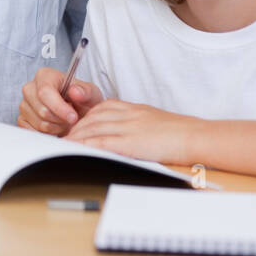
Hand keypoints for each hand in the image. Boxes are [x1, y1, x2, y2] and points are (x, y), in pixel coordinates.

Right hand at [17, 67, 102, 134]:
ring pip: (39, 124)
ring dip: (56, 128)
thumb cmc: (82, 100)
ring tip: (65, 122)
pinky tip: (56, 127)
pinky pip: (33, 132)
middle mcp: (30, 88)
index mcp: (45, 75)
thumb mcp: (91, 93)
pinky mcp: (22, 119)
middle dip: (60, 120)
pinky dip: (48, 135)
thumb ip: (85, 91)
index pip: (45, 92)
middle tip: (72, 119)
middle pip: (42, 110)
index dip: (59, 107)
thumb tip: (75, 92)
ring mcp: (24, 105)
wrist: (78, 112)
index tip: (73, 117)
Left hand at [65, 98, 198, 163]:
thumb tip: (122, 132)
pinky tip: (75, 148)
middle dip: (75, 128)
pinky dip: (86, 143)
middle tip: (63, 137)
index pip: (99, 109)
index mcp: (131, 108)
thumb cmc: (176, 131)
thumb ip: (133, 122)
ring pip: (93, 127)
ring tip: (64, 144)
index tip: (74, 126)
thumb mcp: (150, 120)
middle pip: (92, 118)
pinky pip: (102, 140)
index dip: (84, 119)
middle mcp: (126, 113)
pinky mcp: (129, 141)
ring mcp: (127, 126)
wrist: (191, 135)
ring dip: (76, 136)